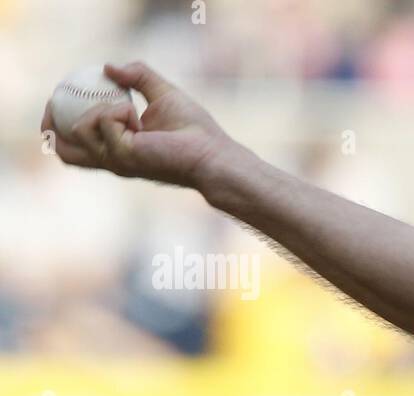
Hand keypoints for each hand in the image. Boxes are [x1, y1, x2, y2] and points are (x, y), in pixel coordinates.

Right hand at [42, 62, 235, 189]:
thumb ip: (138, 76)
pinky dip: (117, 111)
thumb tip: (109, 66)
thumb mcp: (161, 93)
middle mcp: (111, 160)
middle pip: (63, 150)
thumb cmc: (193, 130)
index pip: (74, 144)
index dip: (56, 125)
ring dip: (99, 109)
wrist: (212, 152)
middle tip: (60, 98)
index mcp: (115, 149)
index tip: (59, 98)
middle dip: (52, 123)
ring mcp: (115, 161)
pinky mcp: (123, 156)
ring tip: (130, 111)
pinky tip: (139, 119)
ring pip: (80, 128)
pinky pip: (104, 121)